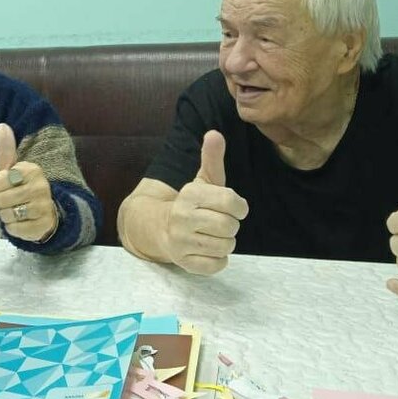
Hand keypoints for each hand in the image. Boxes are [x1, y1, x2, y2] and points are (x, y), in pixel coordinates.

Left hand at [0, 124, 56, 241]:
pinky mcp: (42, 225)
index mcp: (32, 170)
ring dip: (5, 216)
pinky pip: (15, 229)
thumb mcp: (11, 170)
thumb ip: (5, 150)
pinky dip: (12, 228)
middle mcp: (41, 186)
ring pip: (8, 214)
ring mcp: (44, 207)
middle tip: (8, 202)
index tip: (4, 188)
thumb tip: (2, 125)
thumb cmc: (20, 189)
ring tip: (13, 212)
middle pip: (2, 199)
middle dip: (0, 203)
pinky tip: (19, 223)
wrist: (43, 213)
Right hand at [165, 130, 248, 274]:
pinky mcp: (184, 262)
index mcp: (190, 194)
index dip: (238, 206)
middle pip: (230, 226)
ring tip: (211, 235)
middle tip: (218, 222)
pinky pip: (217, 264)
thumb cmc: (191, 204)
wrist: (159, 228)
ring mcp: (181, 241)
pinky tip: (206, 249)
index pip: (233, 203)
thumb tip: (215, 133)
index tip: (232, 207)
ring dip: (224, 242)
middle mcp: (182, 217)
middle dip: (230, 225)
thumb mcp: (202, 180)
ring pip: (226, 247)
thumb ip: (211, 158)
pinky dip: (218, 259)